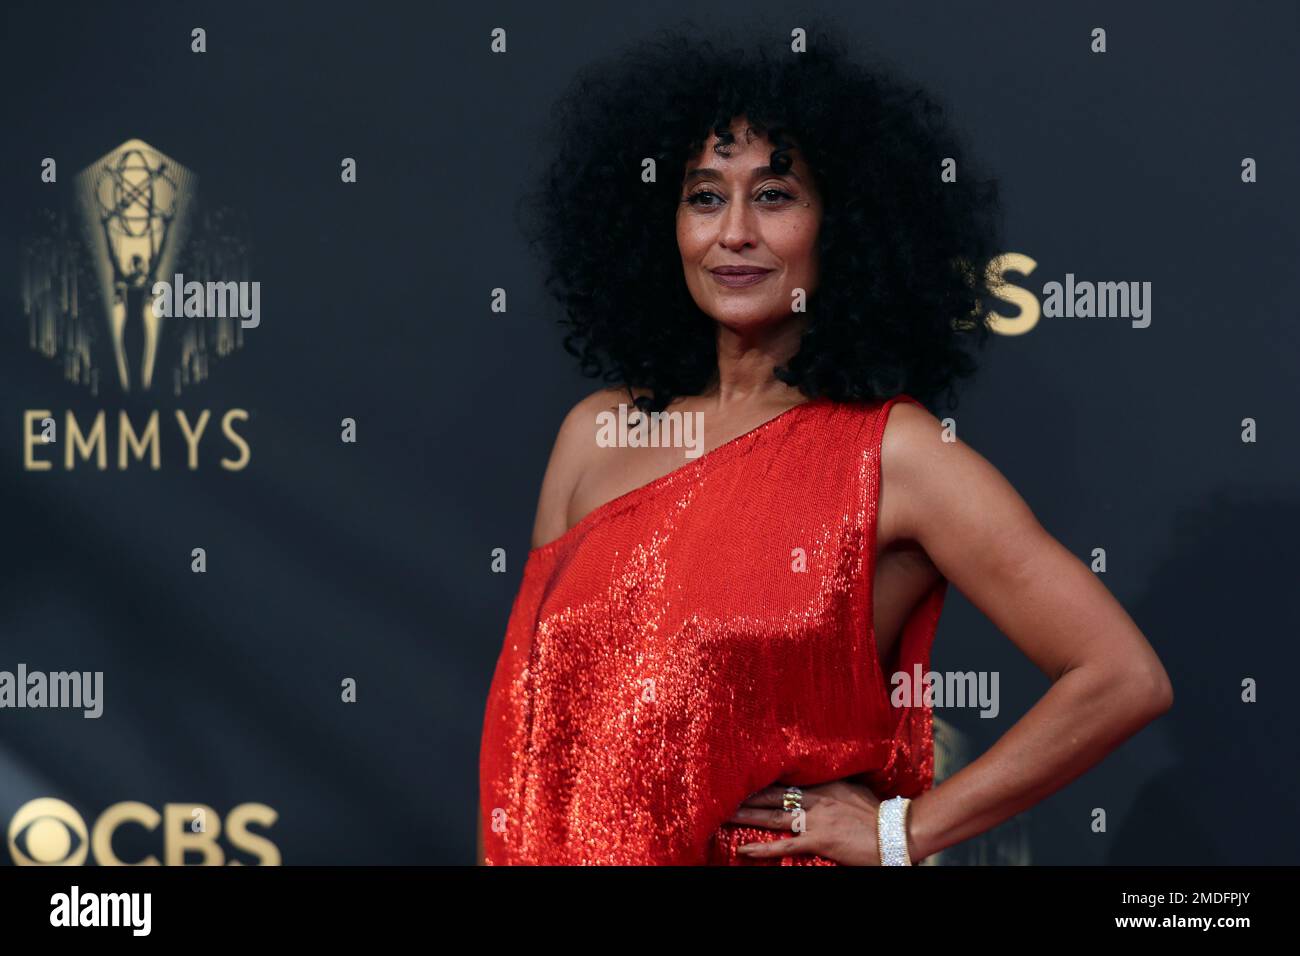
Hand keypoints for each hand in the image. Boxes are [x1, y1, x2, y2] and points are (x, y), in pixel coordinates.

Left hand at [729, 780, 883, 865]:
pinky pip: (784, 845)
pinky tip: (745, 849)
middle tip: (724, 793)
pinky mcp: (818, 840)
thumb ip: (835, 786)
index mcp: (824, 784)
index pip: (786, 780)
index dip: (763, 780)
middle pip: (773, 795)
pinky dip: (762, 848)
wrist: (895, 831)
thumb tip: (825, 783)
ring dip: (748, 816)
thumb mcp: (855, 790)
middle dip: (748, 795)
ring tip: (726, 815)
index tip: (744, 776)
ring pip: (773, 817)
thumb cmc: (879, 814)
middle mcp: (815, 798)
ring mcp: (815, 819)